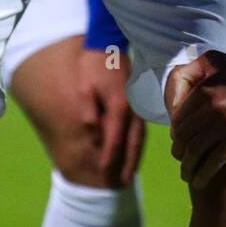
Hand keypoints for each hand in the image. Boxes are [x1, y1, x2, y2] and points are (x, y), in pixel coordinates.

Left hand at [76, 45, 144, 186]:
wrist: (109, 43)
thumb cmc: (93, 66)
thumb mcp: (85, 87)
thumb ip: (88, 111)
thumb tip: (92, 132)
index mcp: (118, 105)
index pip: (115, 138)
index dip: (109, 156)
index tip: (103, 170)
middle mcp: (132, 107)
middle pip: (133, 142)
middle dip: (128, 163)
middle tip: (123, 183)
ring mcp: (138, 104)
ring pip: (139, 136)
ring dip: (135, 156)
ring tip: (130, 173)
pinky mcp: (138, 101)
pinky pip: (140, 128)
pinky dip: (137, 143)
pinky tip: (132, 150)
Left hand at [168, 50, 225, 189]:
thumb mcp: (216, 64)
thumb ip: (194, 75)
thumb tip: (178, 102)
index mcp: (203, 88)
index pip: (177, 118)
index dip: (175, 134)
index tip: (178, 143)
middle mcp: (210, 104)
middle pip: (184, 135)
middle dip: (179, 152)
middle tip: (181, 161)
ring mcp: (225, 120)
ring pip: (196, 149)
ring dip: (188, 166)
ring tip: (188, 174)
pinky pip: (215, 158)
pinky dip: (204, 172)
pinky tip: (200, 180)